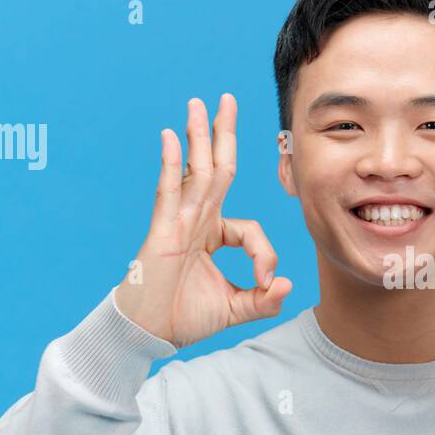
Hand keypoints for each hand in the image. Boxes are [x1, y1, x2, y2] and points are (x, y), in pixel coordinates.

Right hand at [114, 95, 291, 347]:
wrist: (147, 335)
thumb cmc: (182, 318)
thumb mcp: (235, 309)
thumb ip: (263, 300)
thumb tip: (287, 285)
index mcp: (212, 236)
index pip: (250, 229)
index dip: (266, 254)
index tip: (266, 282)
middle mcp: (196, 222)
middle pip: (216, 170)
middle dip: (222, 135)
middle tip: (227, 100)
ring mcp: (177, 224)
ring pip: (194, 173)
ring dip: (199, 136)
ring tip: (199, 103)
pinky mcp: (161, 232)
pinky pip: (168, 192)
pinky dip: (171, 164)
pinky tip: (172, 137)